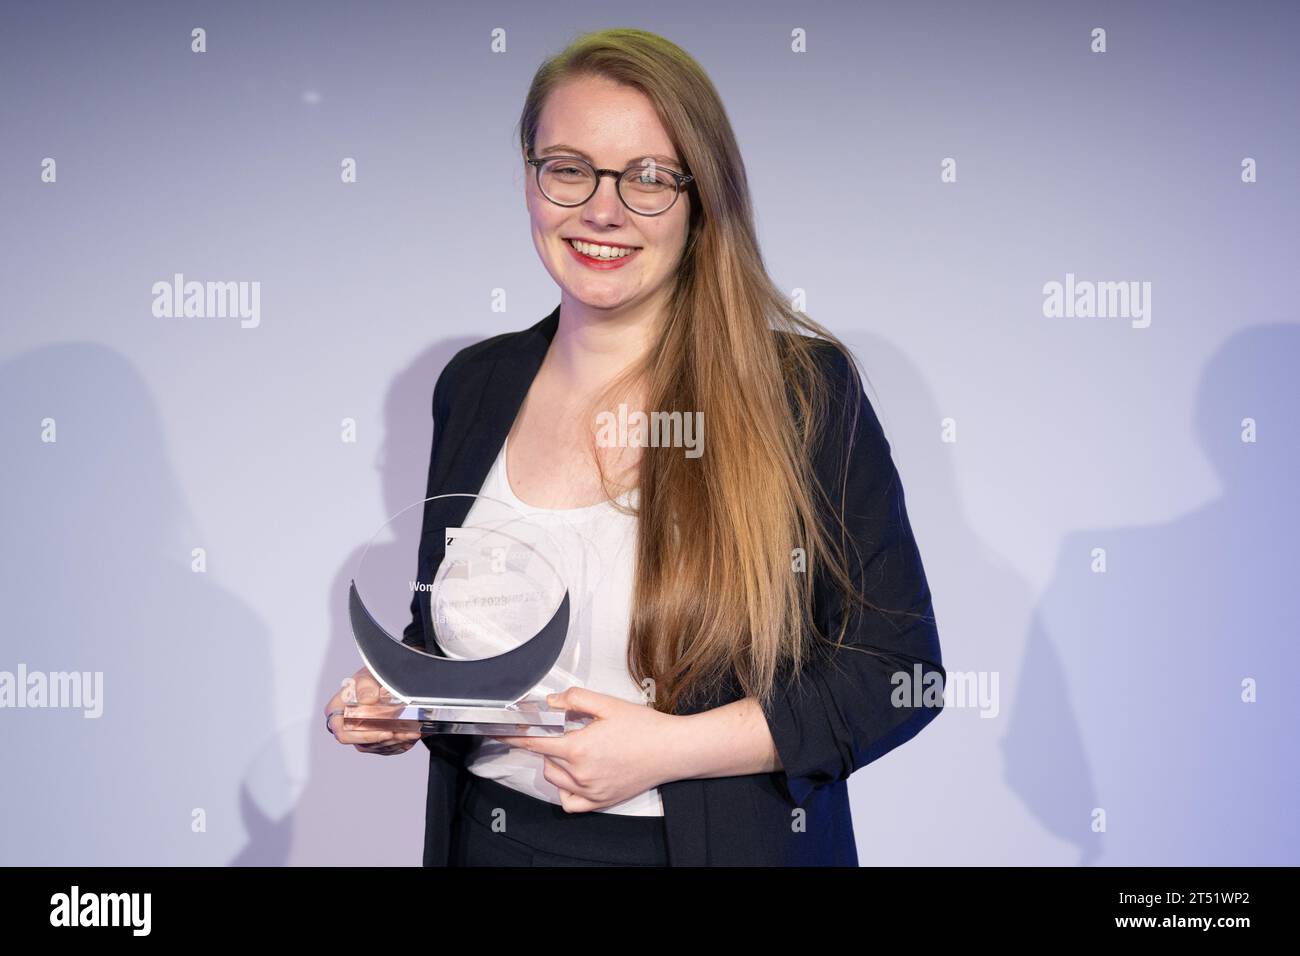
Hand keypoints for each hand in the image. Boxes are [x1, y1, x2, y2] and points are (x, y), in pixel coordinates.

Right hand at [323, 667, 422, 755]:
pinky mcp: (372, 739)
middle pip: (363, 743)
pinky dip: (399, 743)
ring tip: (413, 733)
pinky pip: (384, 746)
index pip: (343, 733)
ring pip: (376, 746)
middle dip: (386, 740)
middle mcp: (345, 727)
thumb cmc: (367, 679)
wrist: (379, 681)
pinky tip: (410, 735)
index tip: (385, 732)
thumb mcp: (365, 677)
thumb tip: (367, 700)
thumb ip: (365, 687)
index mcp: (336, 712)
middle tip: (404, 733)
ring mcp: (358, 734)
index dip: (364, 736)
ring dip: (396, 742)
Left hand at [492, 686, 688, 811]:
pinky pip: (569, 802)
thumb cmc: (645, 728)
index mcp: (579, 747)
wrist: (671, 750)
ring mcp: (590, 791)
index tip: (503, 732)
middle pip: (545, 760)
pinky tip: (574, 776)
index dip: (516, 735)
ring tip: (574, 750)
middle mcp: (581, 773)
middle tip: (564, 732)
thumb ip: (575, 698)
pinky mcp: (601, 801)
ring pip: (555, 780)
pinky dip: (565, 790)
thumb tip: (552, 701)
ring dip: (556, 764)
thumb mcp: (608, 704)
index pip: (536, 742)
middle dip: (547, 744)